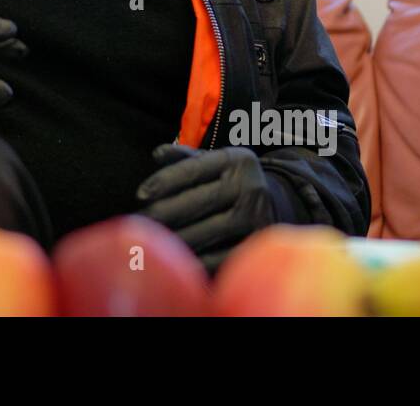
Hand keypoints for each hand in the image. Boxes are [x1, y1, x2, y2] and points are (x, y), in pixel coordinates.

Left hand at [136, 144, 275, 273]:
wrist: (282, 205)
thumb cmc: (234, 182)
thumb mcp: (217, 163)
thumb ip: (187, 159)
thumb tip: (157, 153)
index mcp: (236, 160)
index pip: (192, 170)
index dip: (163, 182)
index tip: (141, 195)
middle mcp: (250, 186)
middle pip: (195, 202)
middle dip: (161, 215)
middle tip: (138, 225)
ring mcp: (256, 218)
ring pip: (204, 233)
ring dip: (173, 241)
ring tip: (149, 245)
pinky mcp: (257, 247)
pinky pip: (218, 258)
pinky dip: (193, 263)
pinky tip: (174, 265)